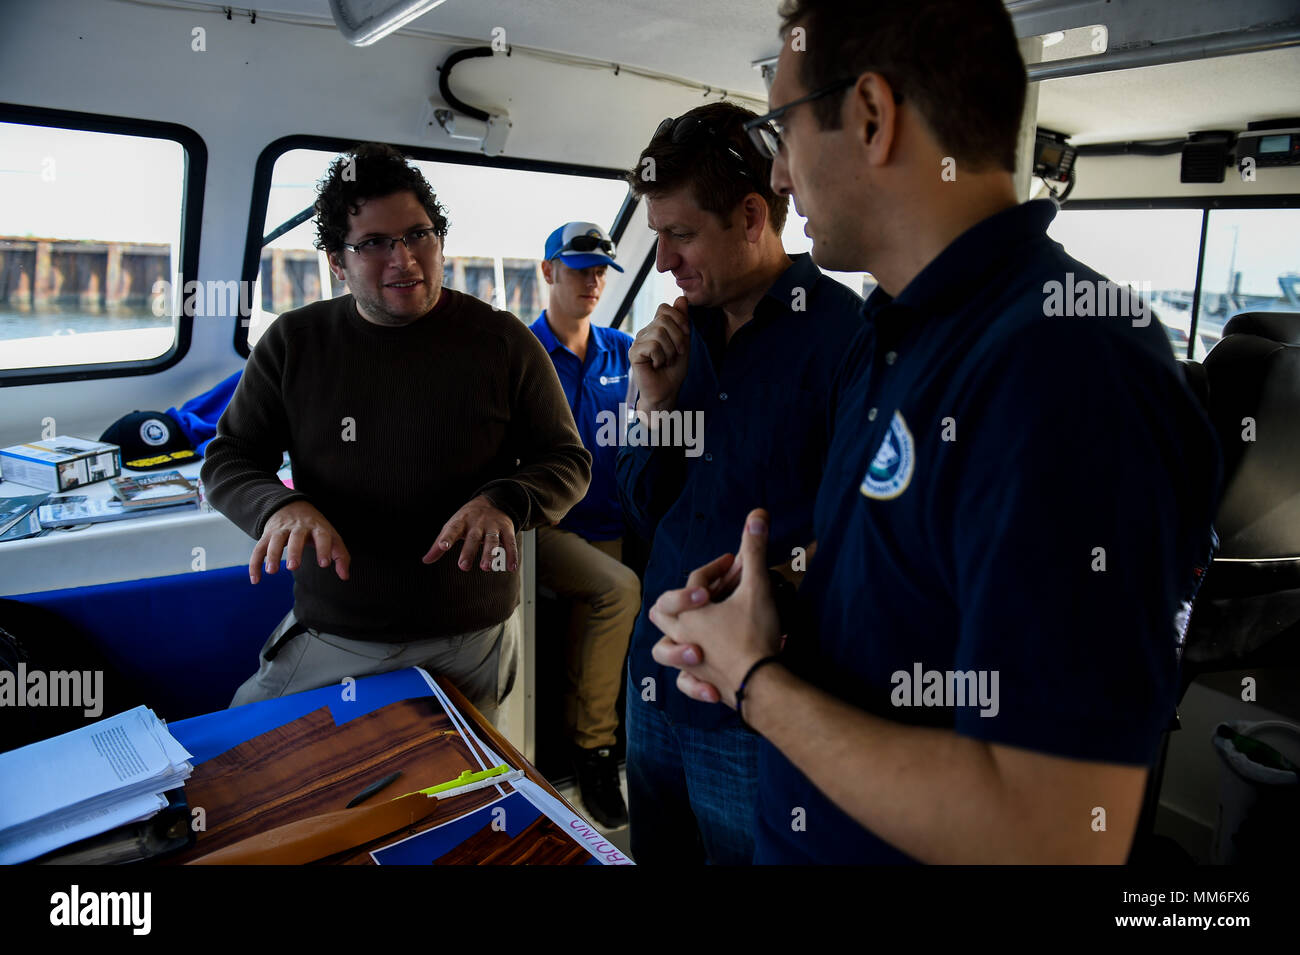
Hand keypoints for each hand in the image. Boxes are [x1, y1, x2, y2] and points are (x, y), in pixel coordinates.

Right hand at [251, 499, 349, 583]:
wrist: (292, 505)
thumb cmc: (316, 528)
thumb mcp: (331, 536)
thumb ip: (340, 556)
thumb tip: (345, 576)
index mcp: (317, 527)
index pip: (322, 536)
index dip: (324, 548)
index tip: (324, 564)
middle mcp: (299, 527)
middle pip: (296, 537)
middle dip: (294, 551)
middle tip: (293, 567)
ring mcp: (281, 530)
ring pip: (275, 540)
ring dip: (272, 555)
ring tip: (272, 571)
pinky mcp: (267, 535)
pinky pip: (259, 548)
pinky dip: (255, 563)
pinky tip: (256, 580)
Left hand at [423, 495, 517, 571]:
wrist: (493, 500)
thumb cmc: (467, 519)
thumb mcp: (452, 526)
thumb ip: (439, 545)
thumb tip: (425, 560)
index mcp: (461, 521)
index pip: (453, 529)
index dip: (447, 537)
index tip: (443, 546)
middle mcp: (477, 523)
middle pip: (473, 537)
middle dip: (469, 551)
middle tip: (463, 566)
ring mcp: (493, 526)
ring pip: (492, 540)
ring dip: (490, 554)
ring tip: (487, 568)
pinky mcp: (507, 530)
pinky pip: (510, 543)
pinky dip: (511, 555)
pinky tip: (510, 567)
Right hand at [628, 297, 690, 411]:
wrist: (667, 391)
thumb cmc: (674, 370)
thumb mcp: (684, 342)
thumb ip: (682, 321)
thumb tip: (681, 298)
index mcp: (656, 327)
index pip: (665, 308)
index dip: (679, 318)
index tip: (686, 335)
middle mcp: (645, 331)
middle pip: (663, 319)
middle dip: (678, 337)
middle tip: (677, 354)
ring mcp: (638, 341)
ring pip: (659, 333)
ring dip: (670, 351)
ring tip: (666, 361)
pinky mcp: (633, 353)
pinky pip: (652, 346)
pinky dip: (660, 358)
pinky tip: (657, 365)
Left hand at [648, 509, 781, 706]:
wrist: (760, 684)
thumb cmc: (754, 635)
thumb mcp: (756, 587)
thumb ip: (755, 550)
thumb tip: (757, 514)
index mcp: (688, 613)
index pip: (696, 581)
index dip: (718, 567)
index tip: (738, 561)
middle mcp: (681, 636)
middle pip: (664, 612)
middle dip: (681, 598)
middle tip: (701, 594)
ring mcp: (688, 663)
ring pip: (664, 649)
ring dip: (676, 637)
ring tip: (689, 632)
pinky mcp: (701, 684)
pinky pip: (685, 681)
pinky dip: (691, 677)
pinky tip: (705, 669)